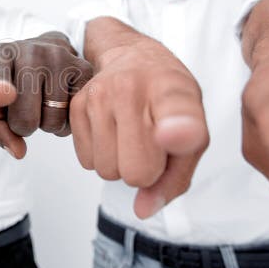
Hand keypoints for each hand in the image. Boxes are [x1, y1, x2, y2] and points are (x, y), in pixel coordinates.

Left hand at [0, 33, 92, 157]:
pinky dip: (64, 122)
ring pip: (51, 122)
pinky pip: (73, 119)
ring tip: (42, 103)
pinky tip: (59, 104)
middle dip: (22, 126)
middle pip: (25, 119)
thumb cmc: (12, 85)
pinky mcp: (84, 69)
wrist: (44, 55)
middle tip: (23, 109)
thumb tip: (19, 152)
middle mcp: (30, 51)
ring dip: (45, 124)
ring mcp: (60, 57)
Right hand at [70, 38, 208, 218]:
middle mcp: (134, 89)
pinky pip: (86, 161)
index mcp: (174, 92)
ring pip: (106, 171)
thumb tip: (142, 210)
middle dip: (144, 171)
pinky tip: (111, 131)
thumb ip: (175, 177)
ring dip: (119, 163)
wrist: (131, 57)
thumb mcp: (192, 134)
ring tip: (129, 135)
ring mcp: (100, 95)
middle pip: (135, 173)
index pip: (176, 116)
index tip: (174, 135)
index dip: (176, 131)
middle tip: (149, 145)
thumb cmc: (167, 101)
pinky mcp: (76, 104)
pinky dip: (100, 156)